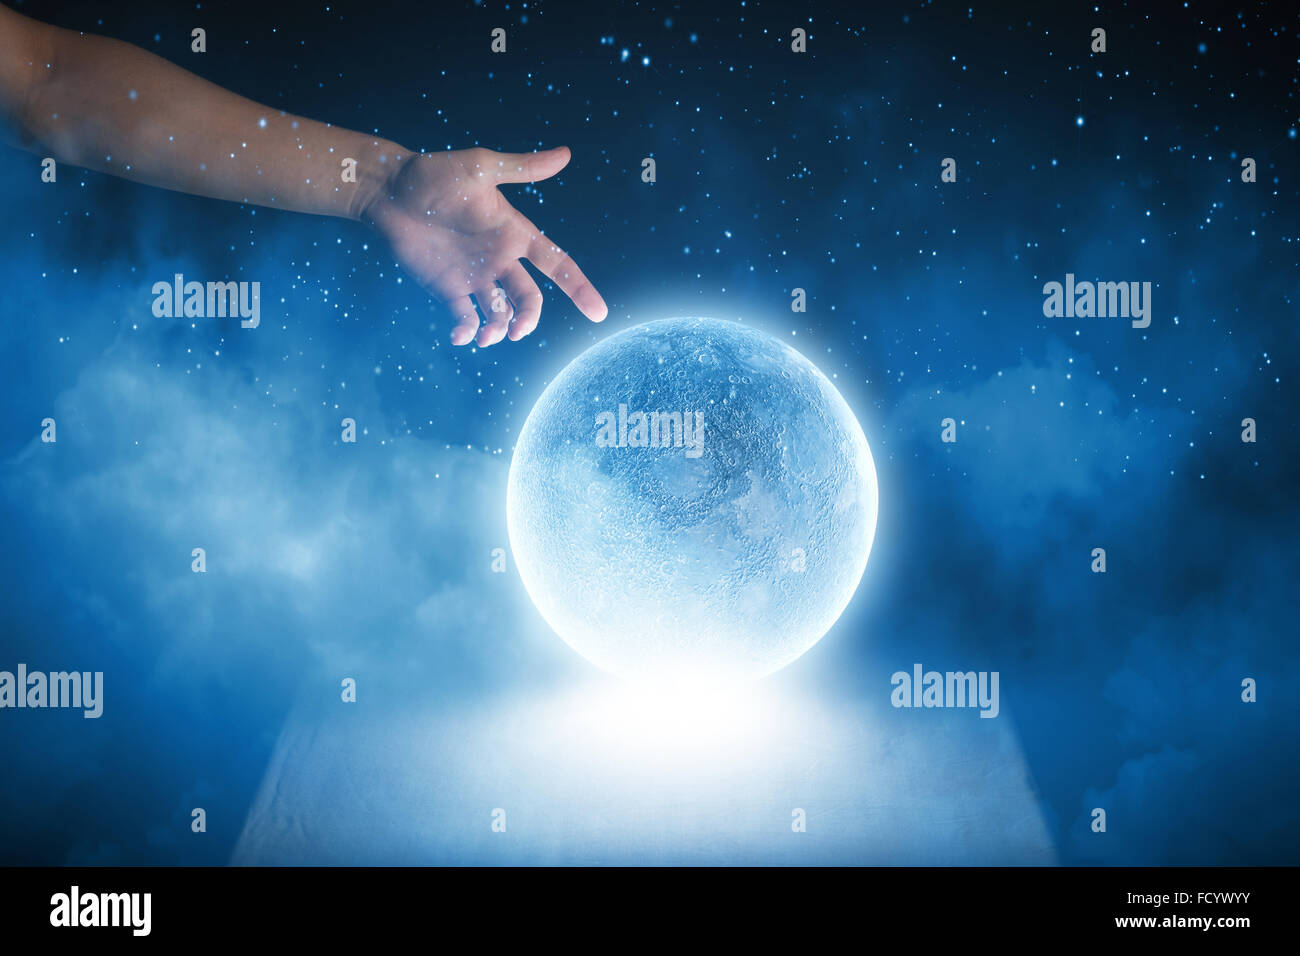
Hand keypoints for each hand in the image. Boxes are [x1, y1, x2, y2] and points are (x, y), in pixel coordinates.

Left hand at [361, 145, 606, 346]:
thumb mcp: (480, 167)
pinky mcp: (447, 288)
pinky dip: (467, 332)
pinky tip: (460, 335)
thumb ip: (521, 167)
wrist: (388, 191)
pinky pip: (466, 318)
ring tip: (485, 336)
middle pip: (529, 298)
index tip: (599, 313)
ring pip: (500, 314)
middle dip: (529, 318)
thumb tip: (565, 154)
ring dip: (499, 330)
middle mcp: (499, 258)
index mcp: (514, 232)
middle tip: (517, 331)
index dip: (579, 287)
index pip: (556, 263)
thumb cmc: (433, 173)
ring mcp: (474, 276)